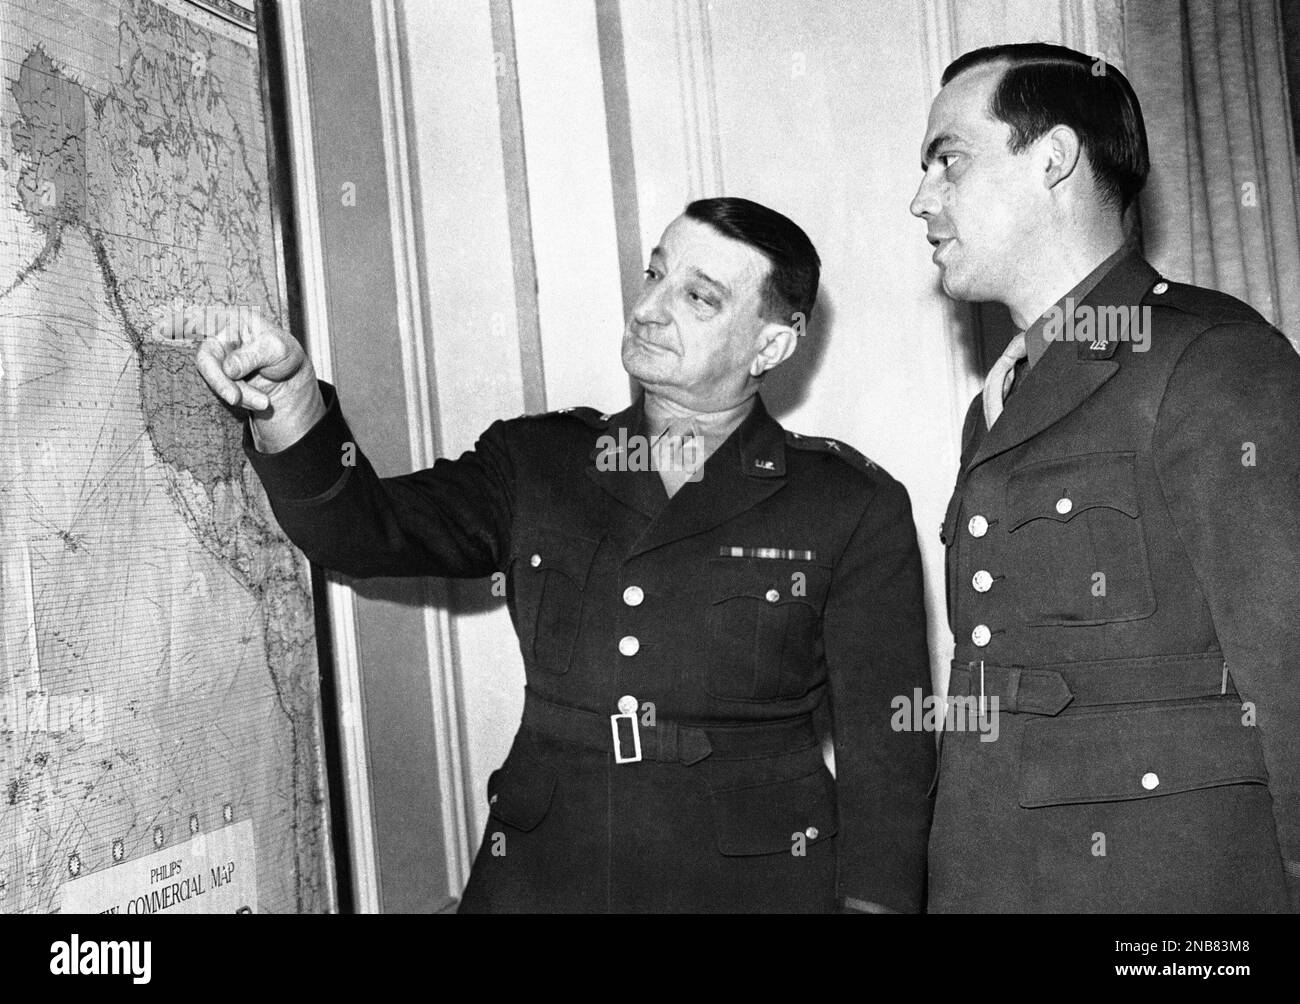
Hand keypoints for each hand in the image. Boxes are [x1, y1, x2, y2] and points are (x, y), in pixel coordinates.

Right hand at [186, 306, 309, 410]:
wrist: (289, 375)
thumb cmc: (282, 352)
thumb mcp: (276, 349)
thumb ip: (252, 356)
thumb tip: (228, 368)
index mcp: (233, 320)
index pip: (203, 319)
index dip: (181, 323)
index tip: (162, 328)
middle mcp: (219, 338)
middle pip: (207, 359)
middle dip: (220, 382)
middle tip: (236, 399)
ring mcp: (218, 359)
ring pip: (218, 380)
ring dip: (240, 395)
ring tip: (265, 402)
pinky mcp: (221, 378)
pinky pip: (225, 391)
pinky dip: (243, 399)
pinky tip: (262, 402)